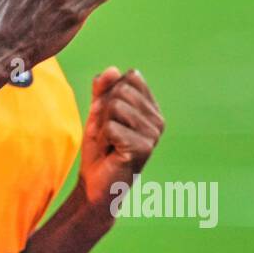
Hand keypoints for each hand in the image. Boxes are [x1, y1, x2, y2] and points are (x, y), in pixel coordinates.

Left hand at [80, 67, 164, 214]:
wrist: (95, 182)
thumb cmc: (100, 148)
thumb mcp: (98, 112)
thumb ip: (103, 89)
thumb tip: (113, 69)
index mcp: (151, 108)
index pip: (131, 76)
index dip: (110, 93)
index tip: (109, 116)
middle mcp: (158, 120)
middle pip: (122, 90)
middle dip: (104, 110)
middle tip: (106, 132)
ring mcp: (153, 134)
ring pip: (115, 106)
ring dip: (102, 126)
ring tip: (109, 142)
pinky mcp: (143, 147)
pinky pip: (111, 126)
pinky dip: (102, 139)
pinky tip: (110, 152)